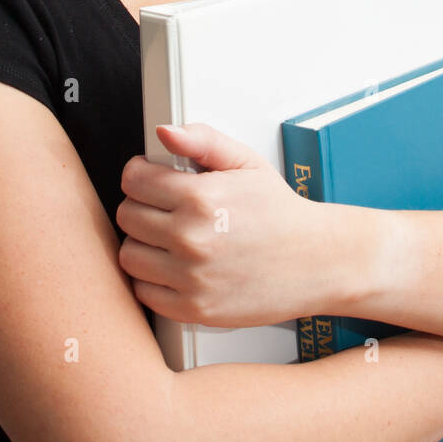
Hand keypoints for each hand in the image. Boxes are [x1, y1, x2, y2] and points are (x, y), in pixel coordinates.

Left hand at [116, 122, 330, 327]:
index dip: (140, 174)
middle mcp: (191, 238)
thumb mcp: (246, 162)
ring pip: (129, 255)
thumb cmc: (280, 213)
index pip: (134, 180)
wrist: (315, 260)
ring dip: (144, 244)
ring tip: (170, 238)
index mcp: (201, 197)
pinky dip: (153, 279)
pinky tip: (175, 266)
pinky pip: (144, 293)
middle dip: (142, 206)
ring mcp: (190, 277)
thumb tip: (165, 132)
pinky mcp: (193, 309)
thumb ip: (202, 140)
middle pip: (127, 216)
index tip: (151, 179)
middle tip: (166, 208)